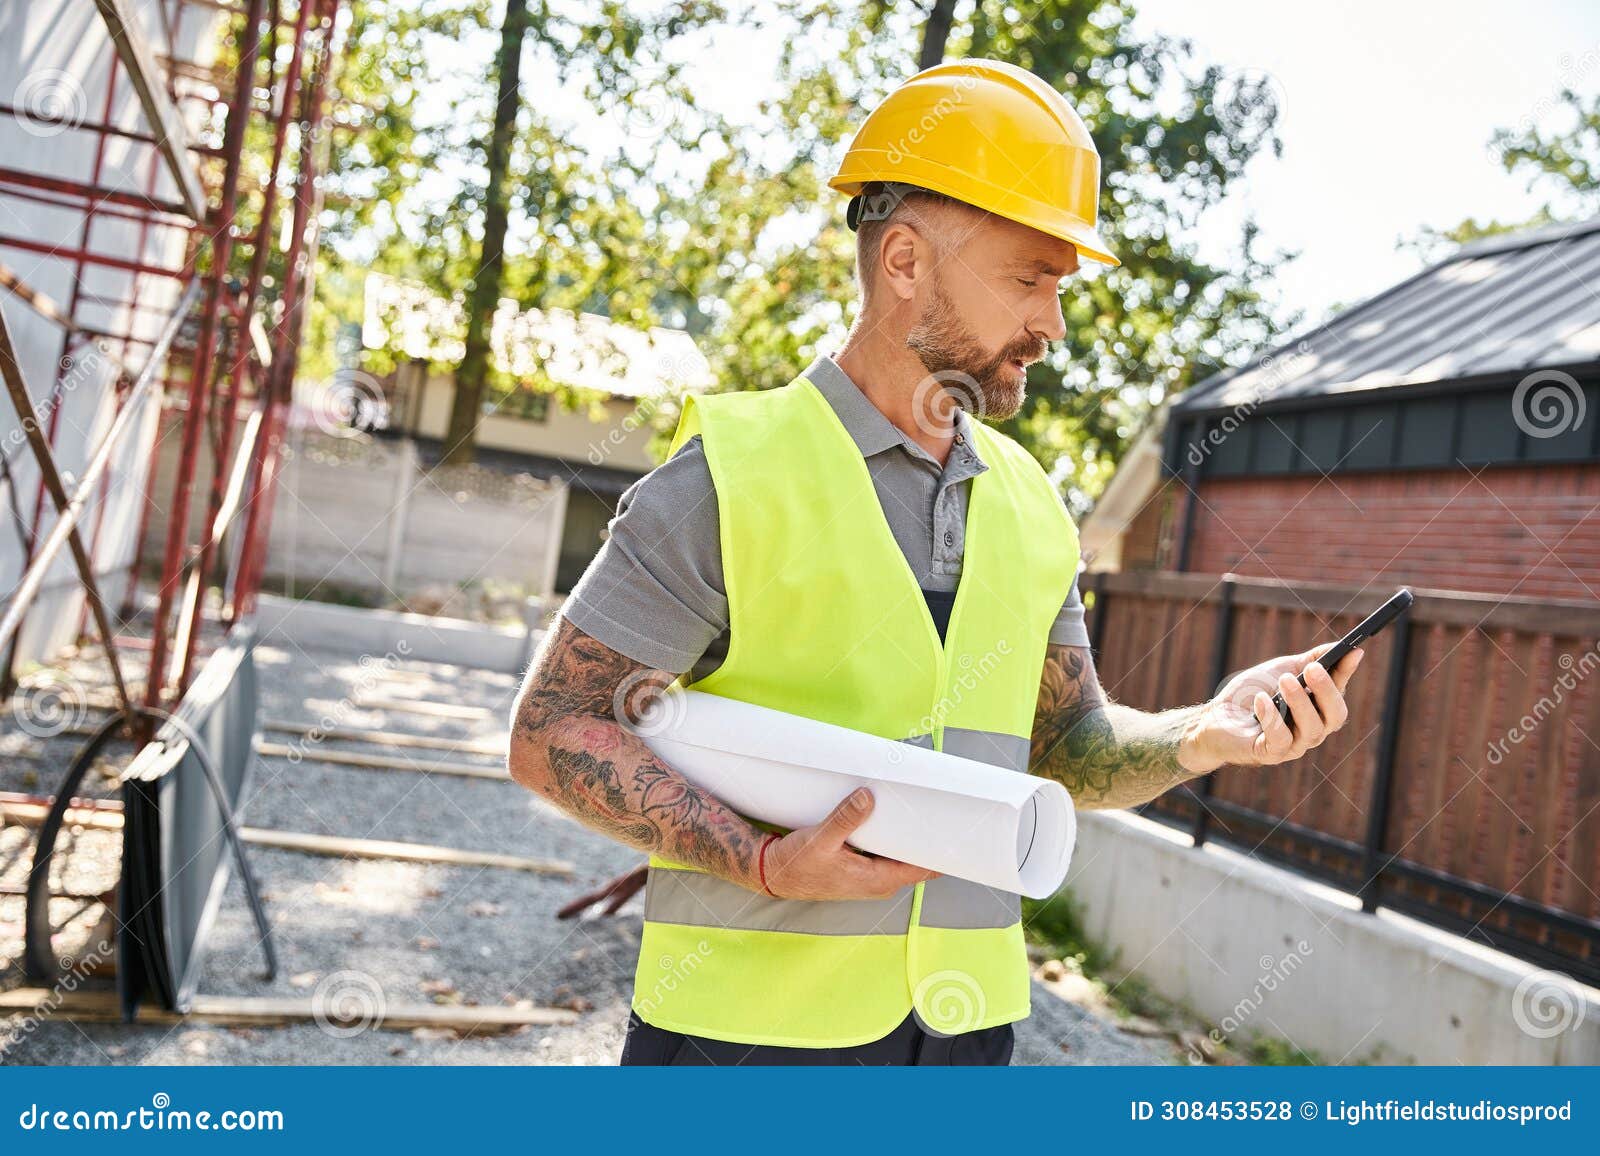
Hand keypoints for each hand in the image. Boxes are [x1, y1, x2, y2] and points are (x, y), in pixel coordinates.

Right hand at [759, 787, 939, 899]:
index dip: (939, 852)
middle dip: (927, 839)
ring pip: (901, 855)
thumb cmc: (796, 865)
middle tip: (942, 809)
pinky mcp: (860, 867)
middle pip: (915, 861)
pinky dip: (892, 837)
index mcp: (877, 881)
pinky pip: (887, 852)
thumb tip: (867, 797)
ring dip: (909, 837)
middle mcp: (878, 882)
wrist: (774, 874)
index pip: (921, 869)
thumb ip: (845, 818)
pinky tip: (892, 817)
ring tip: (921, 809)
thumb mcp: (819, 839)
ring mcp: (870, 875)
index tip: (955, 832)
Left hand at [1180, 642, 1364, 772]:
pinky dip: (1272, 717)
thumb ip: (1313, 660)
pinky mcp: (1269, 754)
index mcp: (1318, 710)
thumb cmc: (1253, 692)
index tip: (1353, 651)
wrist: (1216, 716)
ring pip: (1311, 730)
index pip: (1339, 693)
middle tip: (1313, 669)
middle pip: (1334, 717)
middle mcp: (1311, 730)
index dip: (1346, 674)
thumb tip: (1346, 648)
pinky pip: (1279, 739)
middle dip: (1326, 691)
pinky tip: (1261, 699)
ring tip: (1284, 680)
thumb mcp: (1284, 669)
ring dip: (1299, 702)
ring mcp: (1293, 746)